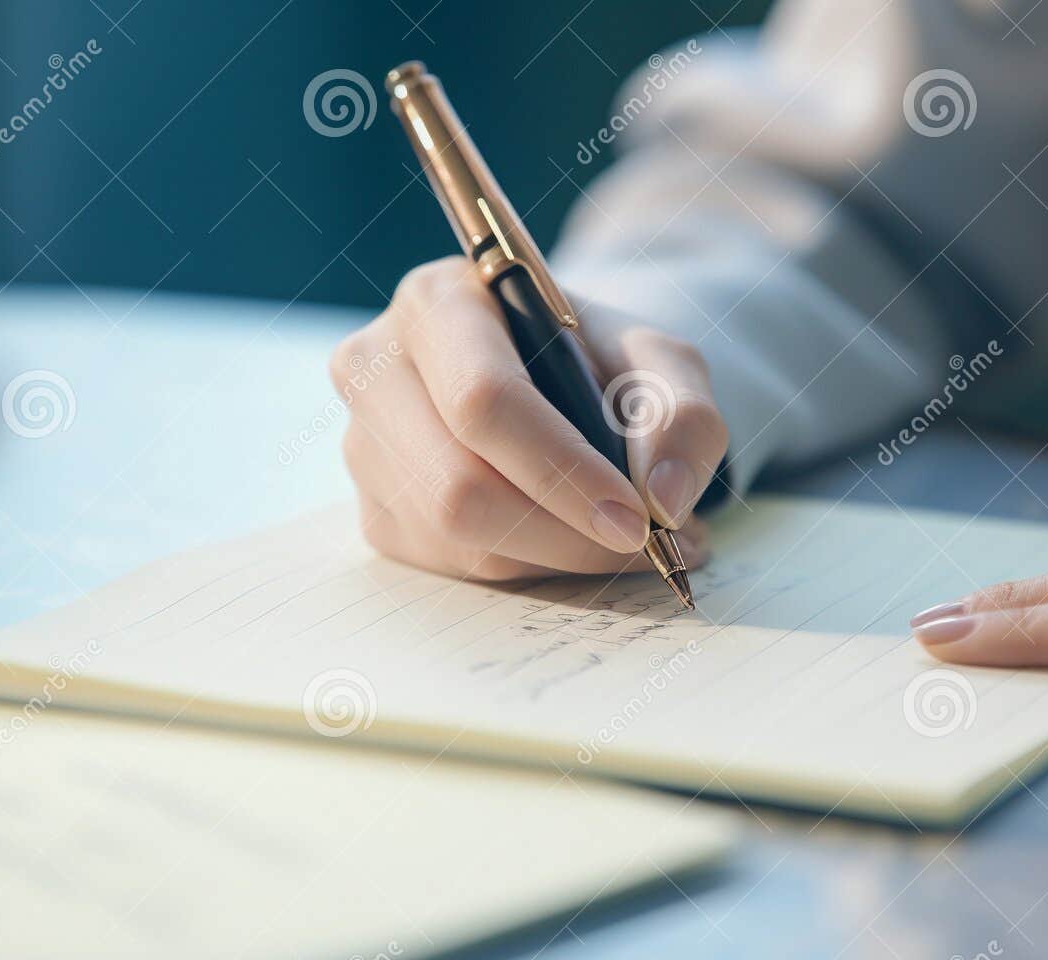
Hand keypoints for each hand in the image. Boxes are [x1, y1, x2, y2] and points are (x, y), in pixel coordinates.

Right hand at [330, 256, 727, 580]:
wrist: (549, 375)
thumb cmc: (595, 360)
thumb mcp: (659, 360)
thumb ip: (681, 413)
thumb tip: (665, 497)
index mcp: (438, 303)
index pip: (484, 401)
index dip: (561, 470)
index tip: (638, 518)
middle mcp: (376, 372)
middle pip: (458, 487)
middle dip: (565, 533)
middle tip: (649, 545)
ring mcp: (365, 449)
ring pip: (458, 539)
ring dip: (557, 556)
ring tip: (626, 538)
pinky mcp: (377, 512)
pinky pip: (453, 567)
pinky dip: (530, 567)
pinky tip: (569, 537)